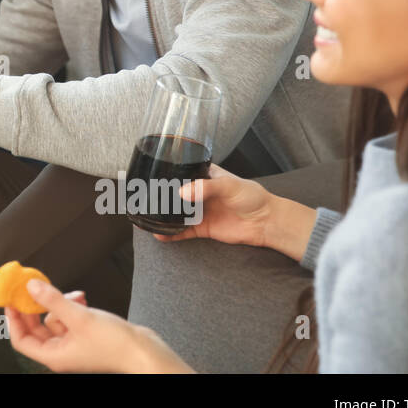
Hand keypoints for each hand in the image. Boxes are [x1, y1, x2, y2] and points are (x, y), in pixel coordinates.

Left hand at [7, 280, 192, 373]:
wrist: (144, 351)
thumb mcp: (79, 317)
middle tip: (32, 287)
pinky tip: (82, 298)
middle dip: (36, 307)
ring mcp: (73, 344)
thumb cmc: (114, 344)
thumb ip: (52, 300)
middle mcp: (61, 352)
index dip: (14, 319)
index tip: (10, 298)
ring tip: (73, 295)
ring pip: (55, 319)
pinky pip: (70, 318)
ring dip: (60, 303)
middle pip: (36, 328)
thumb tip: (30, 286)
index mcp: (54, 355)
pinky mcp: (85, 335)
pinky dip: (72, 306)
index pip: (21, 340)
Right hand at [152, 164, 273, 247]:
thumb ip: (205, 187)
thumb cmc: (252, 197)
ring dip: (161, 217)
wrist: (266, 222)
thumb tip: (183, 193)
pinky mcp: (203, 228)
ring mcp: (200, 211)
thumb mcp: (229, 185)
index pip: (181, 172)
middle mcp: (198, 193)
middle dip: (159, 197)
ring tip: (144, 219)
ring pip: (175, 214)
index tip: (150, 177)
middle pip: (174, 194)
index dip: (166, 174)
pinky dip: (171, 234)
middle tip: (142, 200)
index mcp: (204, 176)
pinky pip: (183, 231)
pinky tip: (160, 235)